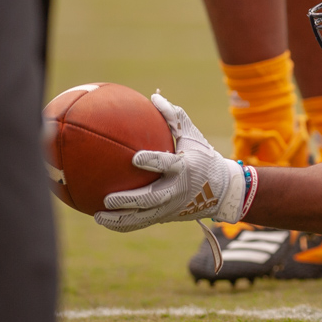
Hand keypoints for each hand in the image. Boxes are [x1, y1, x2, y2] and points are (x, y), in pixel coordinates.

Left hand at [95, 93, 254, 231]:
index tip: (135, 158)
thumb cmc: (204, 157)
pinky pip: (142, 223)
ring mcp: (171, 207)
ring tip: (98, 216)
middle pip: (152, 199)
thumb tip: (153, 96)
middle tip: (109, 198)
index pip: (167, 165)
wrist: (222, 191)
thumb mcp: (193, 136)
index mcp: (185, 168)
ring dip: (120, 219)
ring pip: (143, 216)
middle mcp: (177, 190)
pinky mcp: (166, 217)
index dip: (152, 161)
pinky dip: (123, 225)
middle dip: (129, 200)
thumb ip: (173, 117)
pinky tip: (103, 220)